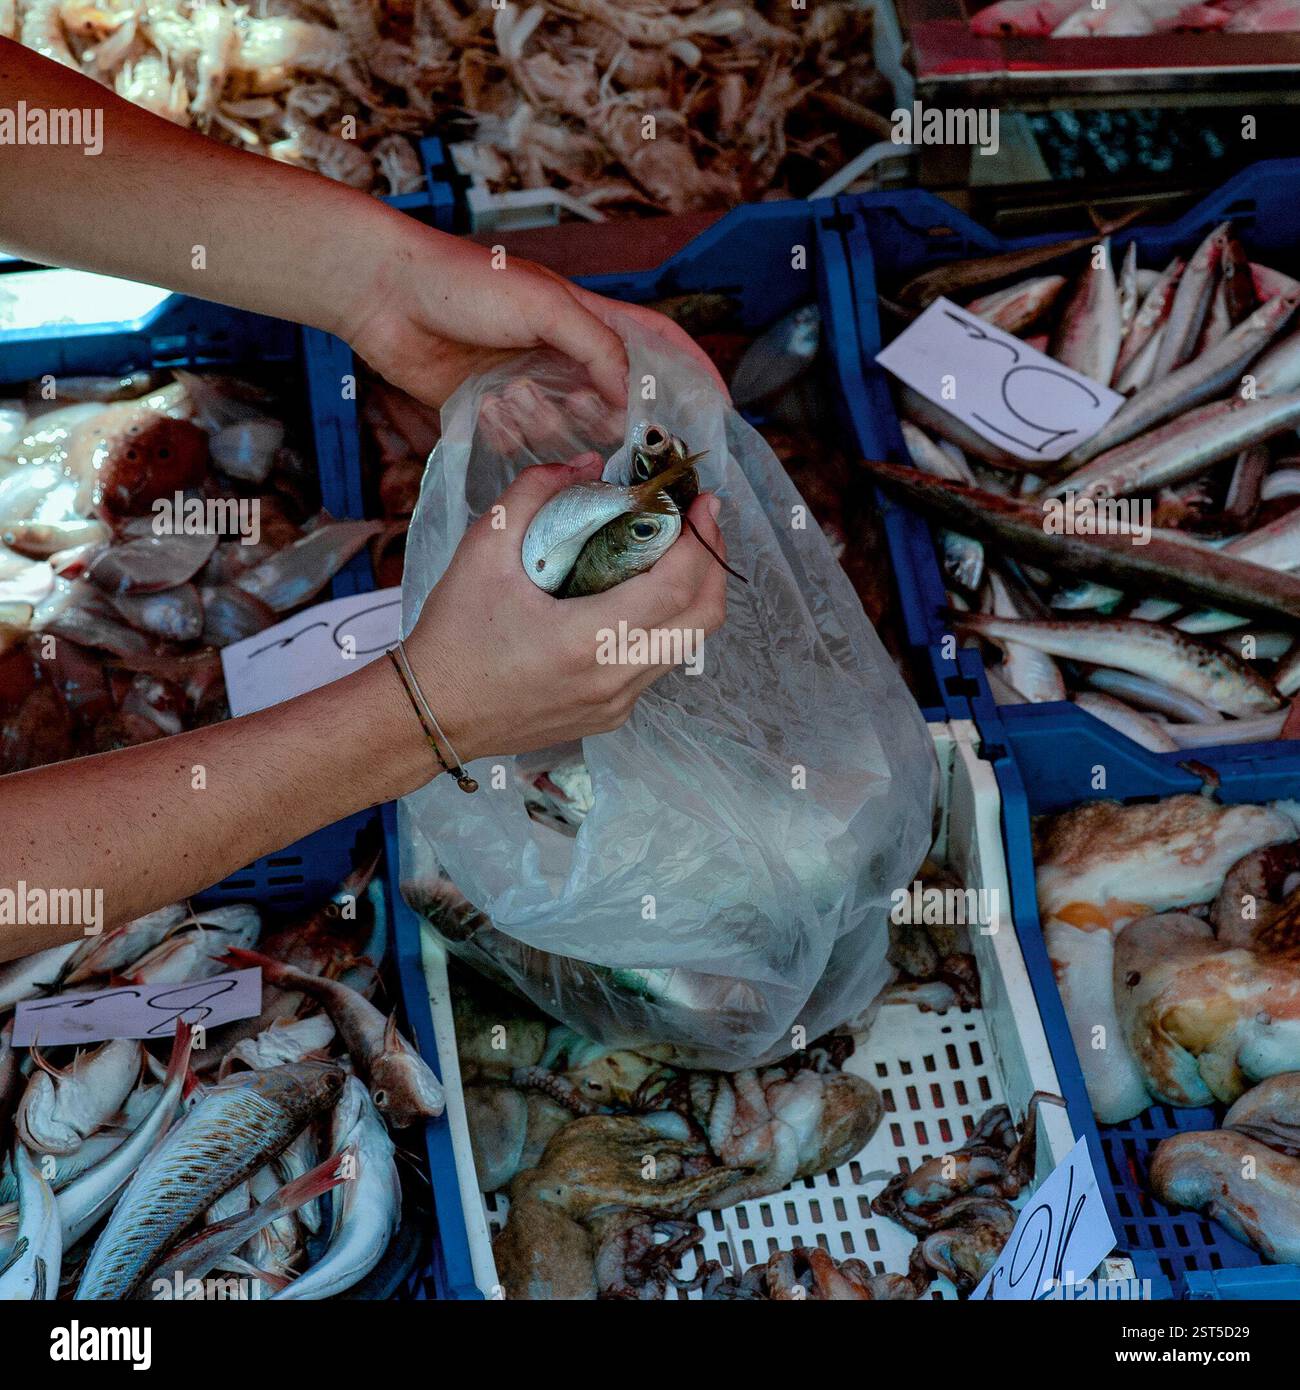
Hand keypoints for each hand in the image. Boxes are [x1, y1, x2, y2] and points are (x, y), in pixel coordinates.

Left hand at [342, 214, 727, 409]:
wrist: (383, 294)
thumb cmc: (464, 284)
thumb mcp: (544, 306)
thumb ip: (596, 348)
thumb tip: (632, 399)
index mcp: (586, 321)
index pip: (656, 347)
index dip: (691, 377)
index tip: (718, 414)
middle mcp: (564, 355)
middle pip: (614, 403)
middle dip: (609, 423)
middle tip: (602, 434)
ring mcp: (529, 383)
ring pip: (567, 429)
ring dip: (549, 427)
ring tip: (522, 406)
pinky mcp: (492, 407)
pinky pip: (520, 442)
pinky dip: (511, 437)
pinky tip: (492, 417)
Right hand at [401, 457, 727, 762]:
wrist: (432, 715)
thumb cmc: (454, 634)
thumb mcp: (482, 549)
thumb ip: (534, 493)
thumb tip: (586, 465)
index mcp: (587, 640)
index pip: (676, 587)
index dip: (700, 540)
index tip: (702, 502)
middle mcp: (613, 678)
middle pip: (702, 620)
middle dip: (713, 564)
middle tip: (701, 524)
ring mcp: (616, 703)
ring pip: (686, 646)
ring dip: (692, 596)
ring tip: (676, 553)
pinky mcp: (610, 715)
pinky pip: (656, 665)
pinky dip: (663, 626)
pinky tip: (639, 597)